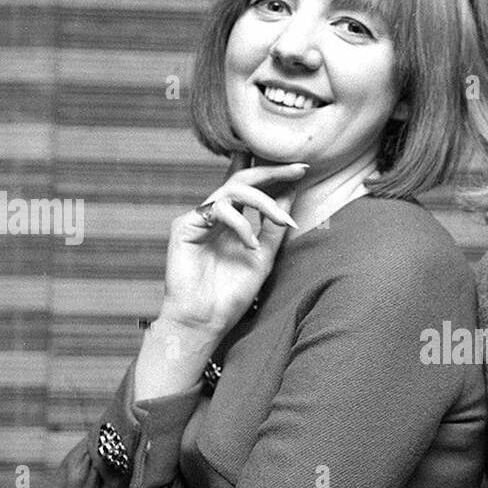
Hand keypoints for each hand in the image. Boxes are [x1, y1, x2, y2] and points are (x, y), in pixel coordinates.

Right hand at [160, 152, 306, 336]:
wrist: (206, 320)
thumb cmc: (232, 294)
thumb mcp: (264, 256)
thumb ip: (274, 226)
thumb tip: (292, 193)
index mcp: (233, 220)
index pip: (251, 187)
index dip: (274, 173)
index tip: (302, 168)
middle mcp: (215, 215)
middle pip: (242, 179)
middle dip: (272, 171)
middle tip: (299, 169)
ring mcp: (199, 219)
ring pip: (233, 190)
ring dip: (264, 202)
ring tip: (283, 222)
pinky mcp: (184, 226)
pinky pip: (217, 209)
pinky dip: (240, 223)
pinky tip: (251, 245)